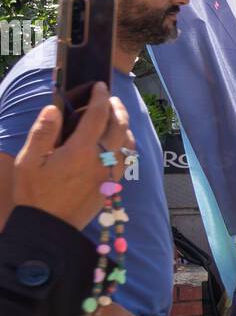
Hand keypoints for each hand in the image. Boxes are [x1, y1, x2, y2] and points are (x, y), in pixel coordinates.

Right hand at [12, 83, 132, 230]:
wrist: (48, 229)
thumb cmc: (34, 195)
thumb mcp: (28, 161)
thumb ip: (42, 132)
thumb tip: (54, 109)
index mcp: (80, 151)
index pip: (98, 115)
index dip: (100, 97)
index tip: (100, 85)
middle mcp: (101, 161)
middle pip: (120, 126)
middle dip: (117, 107)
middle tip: (109, 98)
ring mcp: (109, 175)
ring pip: (127, 143)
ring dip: (124, 126)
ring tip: (114, 118)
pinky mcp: (111, 187)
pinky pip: (126, 160)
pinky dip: (125, 145)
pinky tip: (114, 143)